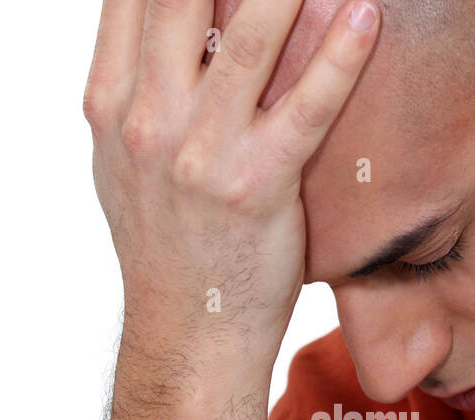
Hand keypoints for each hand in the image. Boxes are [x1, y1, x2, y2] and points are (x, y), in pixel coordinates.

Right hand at [82, 0, 380, 364]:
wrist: (186, 332)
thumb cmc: (165, 245)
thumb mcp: (122, 160)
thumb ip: (136, 86)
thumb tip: (154, 22)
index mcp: (109, 99)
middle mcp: (145, 116)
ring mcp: (197, 152)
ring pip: (251, 33)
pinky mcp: (253, 187)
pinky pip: (304, 106)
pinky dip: (339, 55)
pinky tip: (364, 15)